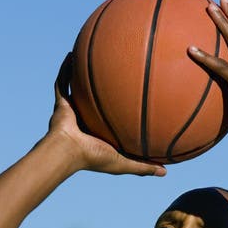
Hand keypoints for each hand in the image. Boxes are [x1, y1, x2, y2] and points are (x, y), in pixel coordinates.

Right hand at [47, 54, 165, 176]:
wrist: (67, 151)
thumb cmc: (94, 158)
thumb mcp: (124, 162)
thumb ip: (143, 167)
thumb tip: (166, 174)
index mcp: (99, 133)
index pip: (111, 121)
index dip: (121, 112)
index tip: (135, 100)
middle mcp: (86, 120)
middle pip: (96, 101)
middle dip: (104, 89)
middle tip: (118, 71)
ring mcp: (73, 110)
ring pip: (78, 88)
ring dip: (83, 75)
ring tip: (92, 57)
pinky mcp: (61, 103)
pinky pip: (63, 82)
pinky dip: (66, 69)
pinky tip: (72, 54)